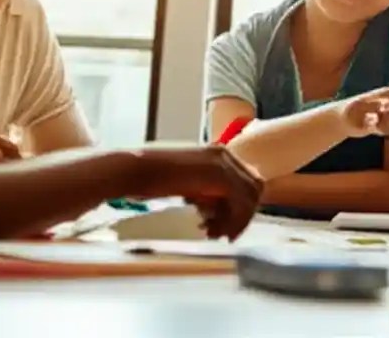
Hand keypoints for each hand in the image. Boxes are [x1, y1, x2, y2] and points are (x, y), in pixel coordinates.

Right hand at [131, 145, 264, 239]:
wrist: (134, 171)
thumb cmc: (153, 179)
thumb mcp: (189, 184)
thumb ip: (208, 192)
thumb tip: (222, 212)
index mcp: (219, 154)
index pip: (247, 182)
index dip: (241, 208)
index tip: (225, 227)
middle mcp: (225, 154)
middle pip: (254, 189)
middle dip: (242, 215)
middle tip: (222, 235)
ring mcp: (223, 162)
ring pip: (249, 197)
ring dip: (235, 221)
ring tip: (212, 235)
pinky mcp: (218, 174)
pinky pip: (240, 203)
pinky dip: (230, 221)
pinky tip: (211, 231)